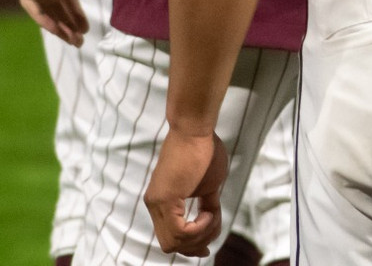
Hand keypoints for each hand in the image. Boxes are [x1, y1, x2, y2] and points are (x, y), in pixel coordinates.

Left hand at [12, 0, 113, 45]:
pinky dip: (41, 16)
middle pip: (54, 6)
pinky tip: (53, 27)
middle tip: (79, 42)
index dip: (75, 13)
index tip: (88, 29)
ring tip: (70, 39)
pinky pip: (30, 2)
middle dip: (66, 24)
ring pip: (42, 8)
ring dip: (55, 25)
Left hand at [145, 126, 228, 256]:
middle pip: (171, 245)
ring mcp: (157, 203)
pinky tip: (209, 213)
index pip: (171, 238)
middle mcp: (154, 206)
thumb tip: (211, 220)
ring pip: (174, 242)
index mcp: (162, 203)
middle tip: (214, 229)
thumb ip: (207, 204)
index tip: (207, 245)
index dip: (191, 245)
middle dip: (196, 244)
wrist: (195, 129)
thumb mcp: (209, 184)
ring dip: (200, 235)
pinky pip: (180, 231)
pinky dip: (199, 228)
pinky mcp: (165, 199)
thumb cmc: (204, 150)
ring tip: (213, 215)